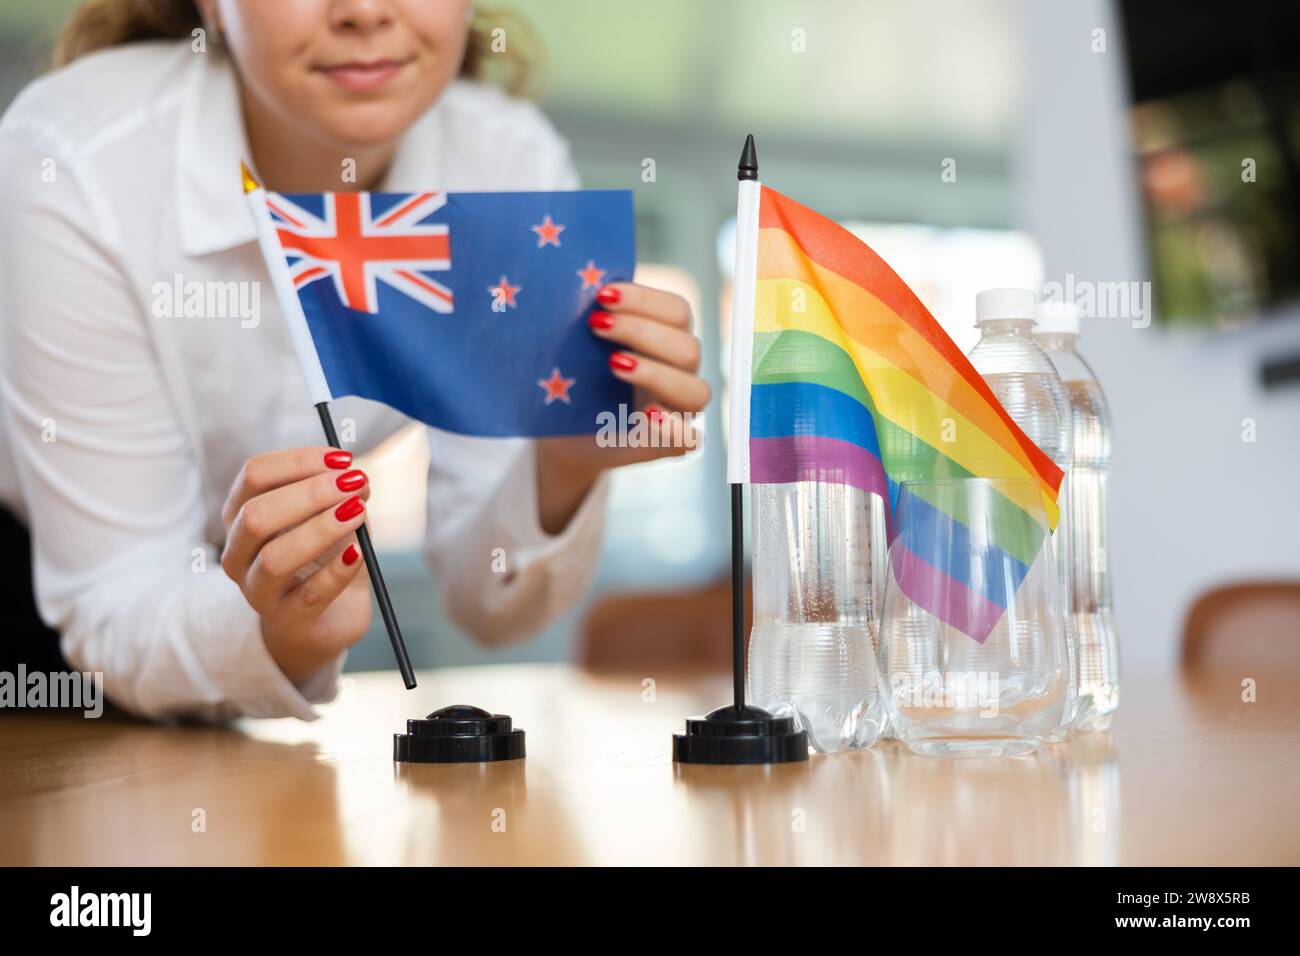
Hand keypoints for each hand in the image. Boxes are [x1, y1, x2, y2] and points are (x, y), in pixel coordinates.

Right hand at [220, 447, 372, 681]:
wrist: (323, 622)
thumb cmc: (323, 560)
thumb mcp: (335, 520)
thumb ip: (344, 498)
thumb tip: (359, 480)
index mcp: (241, 516)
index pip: (254, 476)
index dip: (298, 461)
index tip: (343, 458)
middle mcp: (238, 552)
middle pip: (256, 515)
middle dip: (309, 494)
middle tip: (354, 483)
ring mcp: (257, 590)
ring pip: (275, 557)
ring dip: (321, 529)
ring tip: (357, 513)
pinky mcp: (287, 619)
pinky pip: (310, 594)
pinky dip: (337, 571)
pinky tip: (359, 553)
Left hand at [535, 282, 709, 533]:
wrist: (561, 432)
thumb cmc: (572, 380)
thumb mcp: (577, 347)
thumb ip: (590, 320)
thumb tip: (577, 283)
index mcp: (665, 340)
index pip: (677, 311)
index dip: (645, 299)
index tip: (602, 294)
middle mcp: (679, 374)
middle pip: (688, 347)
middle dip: (641, 331)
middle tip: (595, 326)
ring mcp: (676, 411)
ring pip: (697, 391)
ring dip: (656, 373)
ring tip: (614, 364)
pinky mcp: (663, 446)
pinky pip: (688, 440)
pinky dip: (672, 427)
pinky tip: (646, 414)